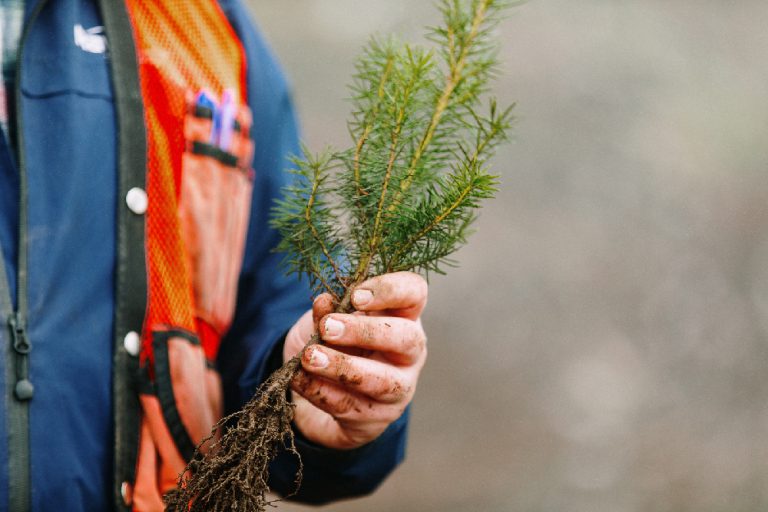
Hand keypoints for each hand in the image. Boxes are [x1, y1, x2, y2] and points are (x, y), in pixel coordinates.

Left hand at [283, 272, 427, 449]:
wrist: (320, 397)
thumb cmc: (334, 347)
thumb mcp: (326, 322)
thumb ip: (327, 312)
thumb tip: (324, 302)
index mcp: (403, 317)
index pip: (414, 293)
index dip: (391, 290)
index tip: (356, 296)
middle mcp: (410, 352)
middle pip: (407, 338)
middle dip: (365, 332)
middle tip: (328, 328)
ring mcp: (399, 388)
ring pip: (383, 381)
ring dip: (342, 367)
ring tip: (309, 357)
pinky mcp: (378, 418)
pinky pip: (350, 406)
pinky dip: (320, 391)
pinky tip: (299, 378)